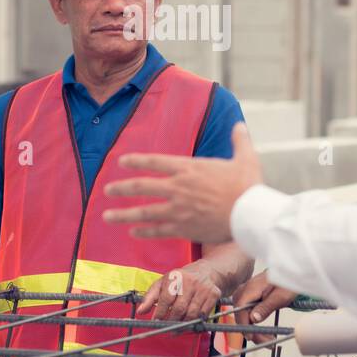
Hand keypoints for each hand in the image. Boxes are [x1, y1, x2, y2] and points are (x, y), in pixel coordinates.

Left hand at [103, 122, 261, 244]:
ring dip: (123, 214)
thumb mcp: (246, 157)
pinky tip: (132, 232)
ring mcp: (178, 210)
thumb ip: (239, 140)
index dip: (136, 161)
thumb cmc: (248, 185)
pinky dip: (144, 231)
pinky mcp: (184, 229)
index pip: (155, 162)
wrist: (250, 214)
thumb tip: (239, 125)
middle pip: (142, 186)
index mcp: (189, 168)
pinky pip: (158, 231)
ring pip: (144, 211)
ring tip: (107, 216)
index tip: (122, 161)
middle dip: (121, 188)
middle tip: (107, 190)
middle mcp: (179, 187)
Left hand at [137, 261, 223, 322]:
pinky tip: (189, 324)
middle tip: (166, 328)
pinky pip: (203, 315)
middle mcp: (190, 281)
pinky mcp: (214, 294)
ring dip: (183, 325)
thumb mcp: (163, 283)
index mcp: (175, 276)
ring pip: (192, 314)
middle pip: (179, 309)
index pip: (166, 298)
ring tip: (176, 329)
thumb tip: (140, 312)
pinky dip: (195, 323)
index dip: (160, 312)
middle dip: (171, 321)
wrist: (207, 271)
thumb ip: (150, 297)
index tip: (155, 321)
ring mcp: (203, 288)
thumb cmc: (181, 280)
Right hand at [232, 272, 297, 343]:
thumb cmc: (287, 282)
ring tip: (268, 339)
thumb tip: (253, 319)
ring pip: (243, 316)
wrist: (290, 272)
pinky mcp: (249, 298)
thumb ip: (266, 307)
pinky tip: (263, 331)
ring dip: (253, 329)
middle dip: (251, 331)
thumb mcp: (280, 296)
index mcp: (251, 288)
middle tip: (267, 342)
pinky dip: (254, 323)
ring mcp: (245, 294)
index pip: (240, 310)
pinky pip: (247, 313)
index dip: (244, 325)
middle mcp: (244, 291)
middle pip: (240, 315)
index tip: (251, 336)